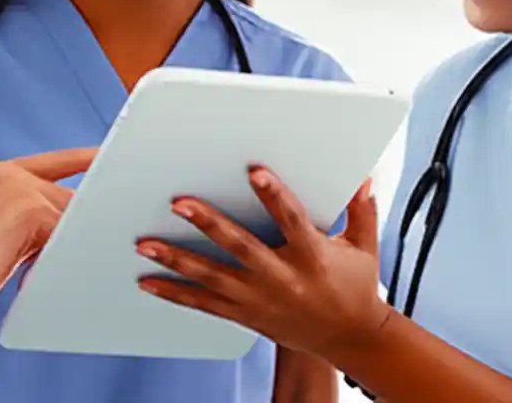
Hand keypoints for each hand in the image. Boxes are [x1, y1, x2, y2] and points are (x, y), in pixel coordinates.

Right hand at [0, 148, 94, 311]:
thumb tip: (85, 216)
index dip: (88, 161)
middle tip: (49, 251)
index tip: (111, 160)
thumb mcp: (15, 225)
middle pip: (70, 196)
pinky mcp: (30, 210)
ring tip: (35, 260)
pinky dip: (60, 251)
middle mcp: (15, 176)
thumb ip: (44, 211)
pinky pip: (64, 230)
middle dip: (71, 226)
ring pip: (69, 215)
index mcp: (9, 173)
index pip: (62, 162)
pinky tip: (40, 264)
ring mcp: (22, 190)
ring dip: (63, 242)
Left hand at [136, 167, 390, 356]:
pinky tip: (149, 281)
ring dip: (177, 260)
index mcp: (312, 256)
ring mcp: (259, 299)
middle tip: (180, 204)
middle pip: (240, 247)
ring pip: (212, 277)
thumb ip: (360, 209)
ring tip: (147, 244)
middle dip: (209, 224)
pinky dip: (175, 293)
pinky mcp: (246, 315)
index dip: (274, 195)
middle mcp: (282, 279)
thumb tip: (364, 176)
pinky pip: (205, 304)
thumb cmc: (355, 287)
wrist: (348, 339)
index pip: (292, 220)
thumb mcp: (364, 246)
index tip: (255, 172)